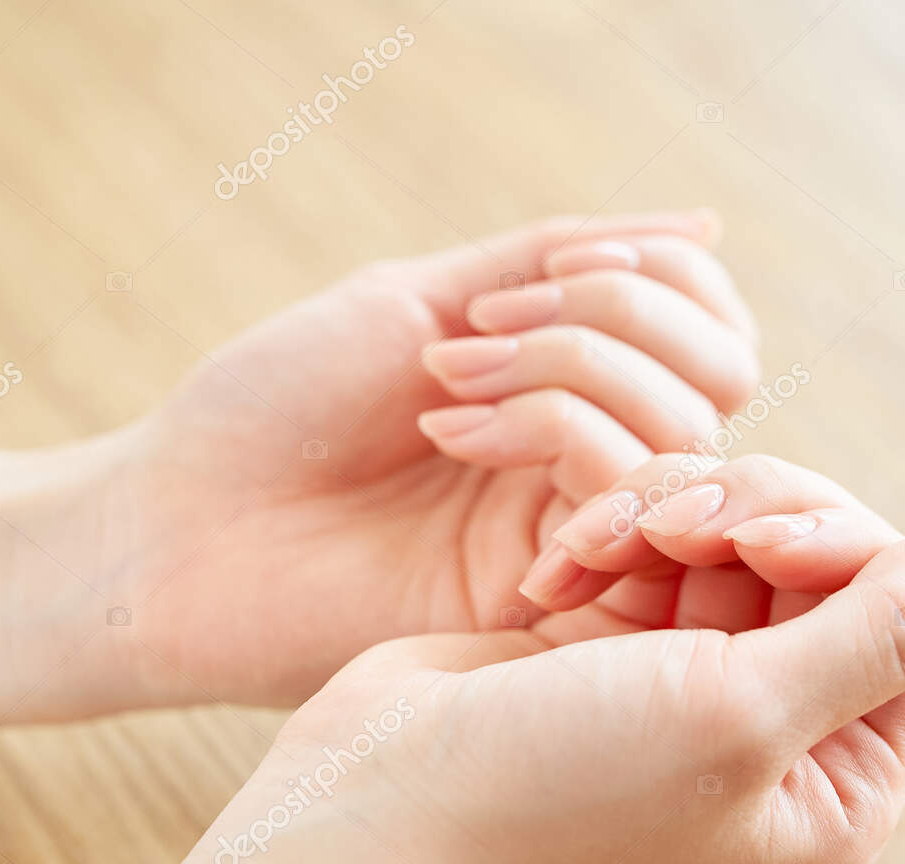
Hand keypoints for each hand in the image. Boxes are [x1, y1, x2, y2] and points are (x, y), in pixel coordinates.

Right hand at [21, 455, 904, 863]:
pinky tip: (554, 574)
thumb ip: (886, 626)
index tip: (754, 537)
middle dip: (746, 518)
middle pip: (829, 560)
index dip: (847, 548)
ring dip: (668, 514)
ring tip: (593, 552)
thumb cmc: (553, 790)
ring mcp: (697, 684)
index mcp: (837, 791)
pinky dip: (610, 533)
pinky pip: (660, 539)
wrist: (372, 810)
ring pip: (740, 531)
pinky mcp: (622, 641)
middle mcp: (779, 735)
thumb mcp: (743, 712)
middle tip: (668, 530)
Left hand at [111, 209, 761, 706]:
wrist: (182, 527)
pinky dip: (550, 429)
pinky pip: (623, 485)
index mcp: (574, 395)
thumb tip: (707, 228)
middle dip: (616, 314)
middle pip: (721, 372)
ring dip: (566, 368)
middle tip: (483, 328)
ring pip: (683, 427)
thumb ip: (561, 262)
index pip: (710, 328)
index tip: (532, 275)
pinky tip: (450, 436)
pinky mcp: (556, 594)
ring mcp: (579, 531)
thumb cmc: (281, 407)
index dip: (656, 275)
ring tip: (444, 386)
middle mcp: (596, 467)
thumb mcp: (423, 297)